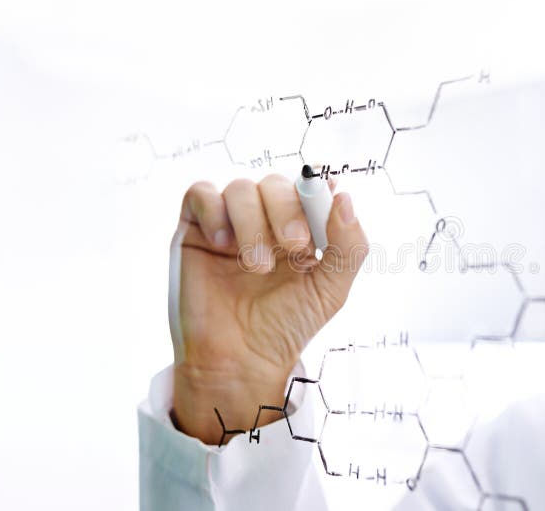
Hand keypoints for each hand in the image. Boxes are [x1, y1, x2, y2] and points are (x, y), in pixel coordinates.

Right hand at [169, 175, 367, 443]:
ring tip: (257, 266)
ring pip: (240, 188)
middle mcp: (265, 221)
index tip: (320, 214)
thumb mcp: (331, 289)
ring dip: (253, 223)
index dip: (315, 192)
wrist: (240, 360)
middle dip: (287, 209)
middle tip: (293, 246)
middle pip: (275, 184)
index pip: (309, 188)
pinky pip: (200, 194)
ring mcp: (230, 224)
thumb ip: (348, 245)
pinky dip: (214, 212)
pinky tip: (223, 246)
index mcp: (300, 229)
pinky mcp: (196, 231)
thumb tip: (344, 197)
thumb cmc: (284, 327)